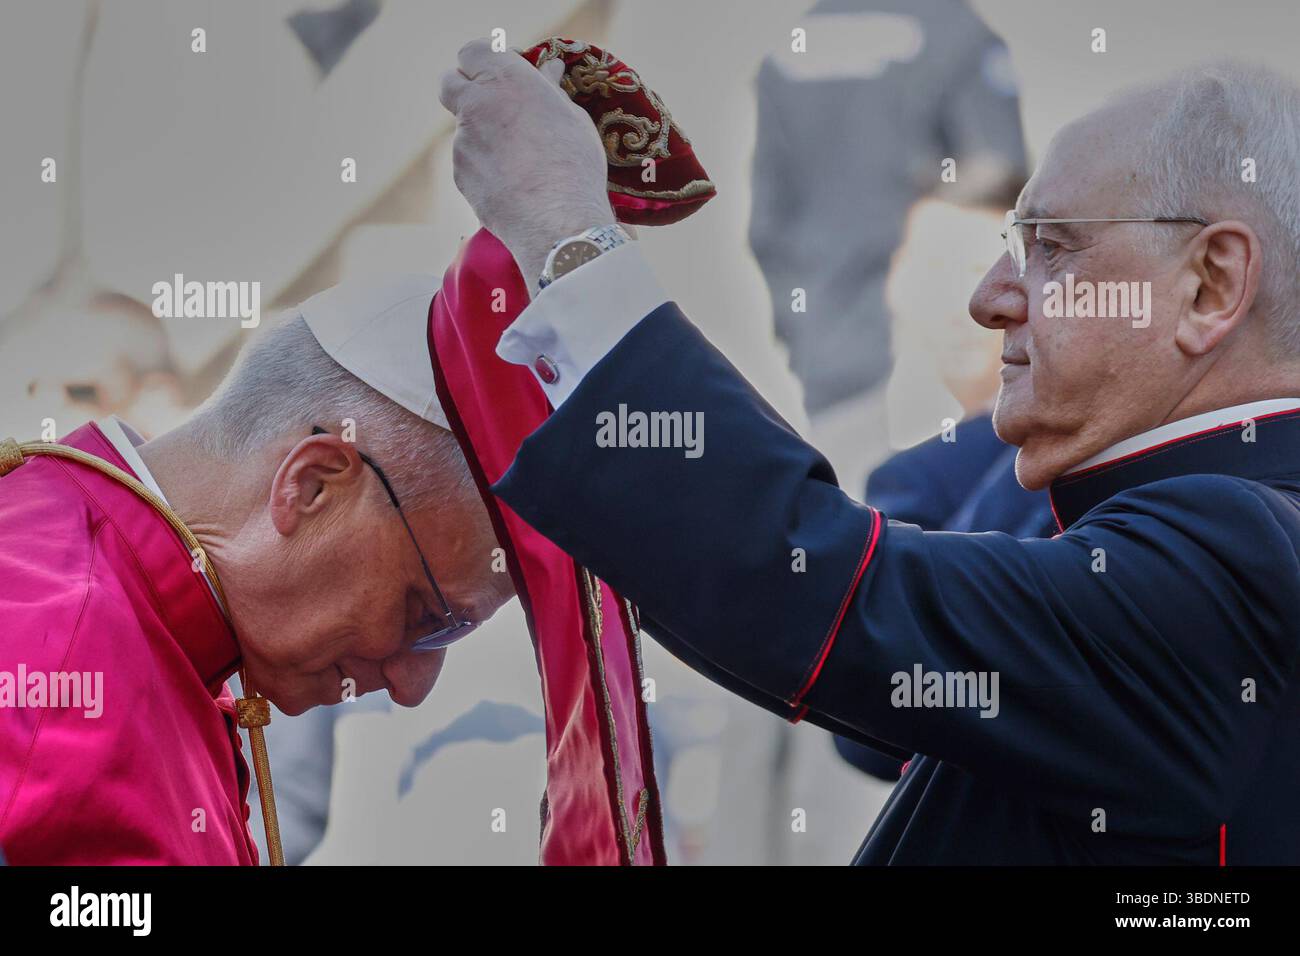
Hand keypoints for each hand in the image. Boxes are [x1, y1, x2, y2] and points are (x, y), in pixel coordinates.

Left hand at [439, 38, 615, 288]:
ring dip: (482, 132)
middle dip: (466, 87)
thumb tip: (548, 70)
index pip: (472, 52)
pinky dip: (484, 165)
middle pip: (449, 82)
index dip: (486, 61)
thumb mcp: (572, 119)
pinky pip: (468, 160)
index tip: (506, 72)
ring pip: (463, 127)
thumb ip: (549, 91)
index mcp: (505, 79)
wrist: (557, 221)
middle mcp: (476, 104)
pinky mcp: (459, 174)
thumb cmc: (574, 166)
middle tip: (495, 103)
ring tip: (519, 157)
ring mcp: (463, 141)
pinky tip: (512, 181)